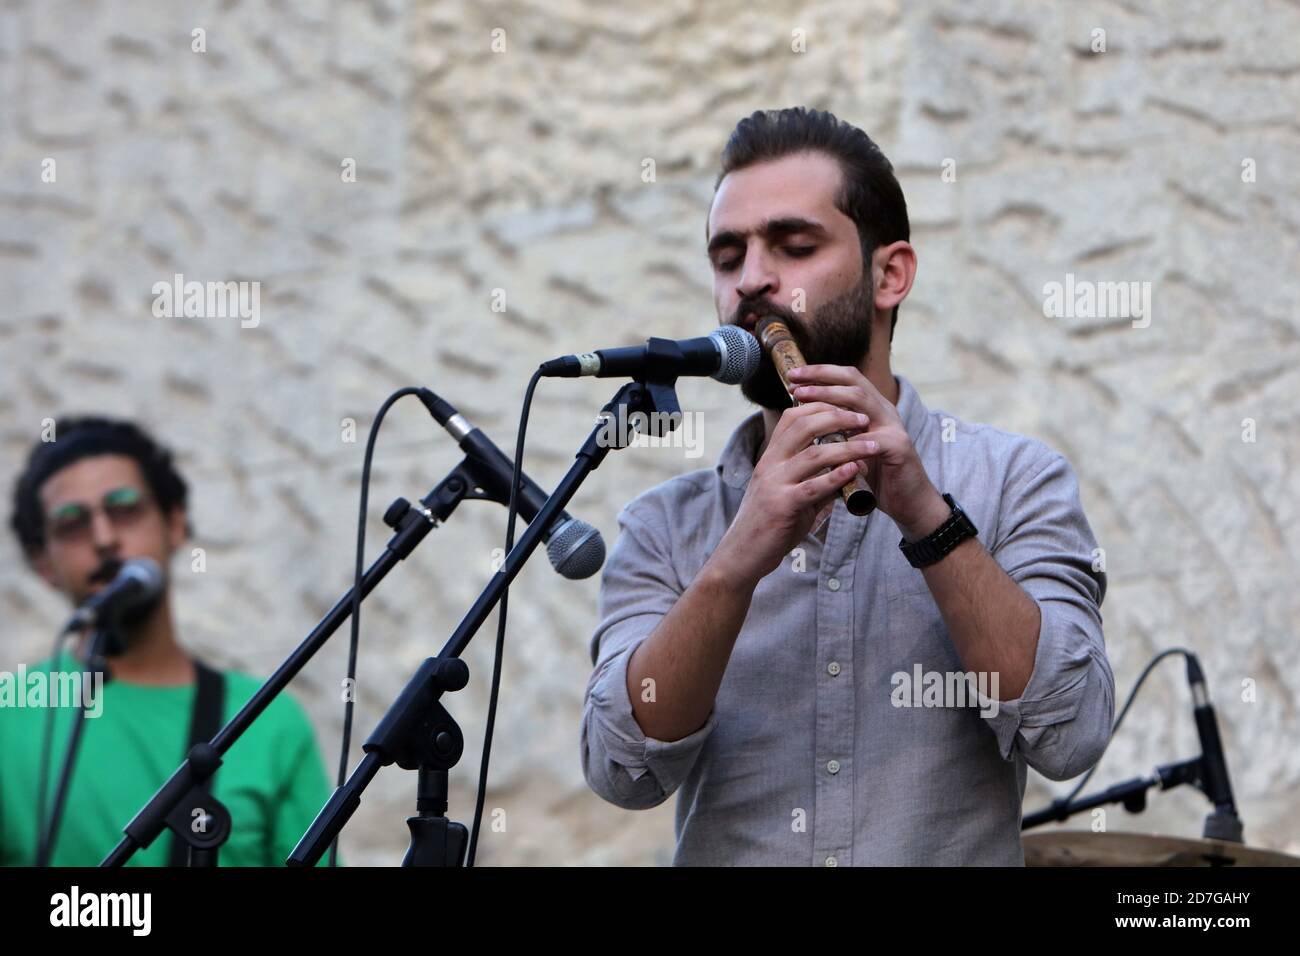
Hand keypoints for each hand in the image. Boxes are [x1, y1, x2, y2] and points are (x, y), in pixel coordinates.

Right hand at [711, 401, 877, 584]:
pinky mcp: (781, 506)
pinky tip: (855, 471)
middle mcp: (770, 464)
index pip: (793, 417)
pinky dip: (836, 477)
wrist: (742, 555)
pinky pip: (812, 487)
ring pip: (813, 454)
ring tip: (872, 446)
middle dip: (838, 418)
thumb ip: (815, 479)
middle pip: (804, 426)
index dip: (822, 406)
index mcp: (770, 457)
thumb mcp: (790, 494)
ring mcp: (774, 484)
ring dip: (848, 448)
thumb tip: (847, 469)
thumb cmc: (769, 525)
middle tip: (864, 419)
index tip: (849, 408)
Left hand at [785, 365, 948, 539]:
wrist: (909, 503)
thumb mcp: (850, 448)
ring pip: (861, 401)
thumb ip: (835, 431)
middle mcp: (885, 411)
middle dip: (820, 378)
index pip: (848, 378)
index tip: (793, 376)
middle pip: (853, 382)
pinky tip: (824, 441)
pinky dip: (847, 439)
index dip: (820, 373)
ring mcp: (894, 427)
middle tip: (793, 380)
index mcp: (873, 408)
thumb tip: (802, 417)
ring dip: (828, 397)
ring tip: (803, 397)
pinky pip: (871, 438)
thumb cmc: (876, 475)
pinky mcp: (900, 448)